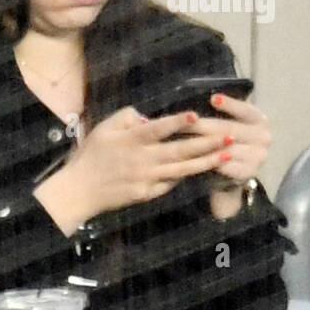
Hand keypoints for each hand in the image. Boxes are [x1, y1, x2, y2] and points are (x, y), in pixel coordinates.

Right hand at [34, 106, 228, 233]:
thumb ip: (125, 117)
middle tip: (229, 136)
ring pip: (181, 170)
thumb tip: (147, 117)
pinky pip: (170, 183)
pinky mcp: (147, 193)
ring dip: (206, 162)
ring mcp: (146, 178)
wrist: (80, 190)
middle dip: (206, 143)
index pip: (157, 129)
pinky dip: (187, 177)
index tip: (196, 116)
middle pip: (178, 150)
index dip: (177, 122)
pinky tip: (204, 170)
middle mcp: (141, 159)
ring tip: (227, 155)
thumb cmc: (90, 155)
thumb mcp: (102, 128)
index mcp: (130, 140)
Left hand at [184, 92, 271, 218]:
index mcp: (260, 120)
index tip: (213, 99)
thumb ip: (219, 114)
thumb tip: (205, 102)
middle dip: (204, 125)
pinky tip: (197, 159)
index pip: (245, 110)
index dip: (230, 104)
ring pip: (227, 148)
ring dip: (204, 145)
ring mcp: (259, 156)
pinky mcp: (249, 172)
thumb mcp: (226, 124)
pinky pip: (227, 166)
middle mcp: (264, 137)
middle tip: (184, 123)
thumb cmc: (225, 139)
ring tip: (183, 141)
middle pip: (230, 129)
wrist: (232, 169)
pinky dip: (212, 162)